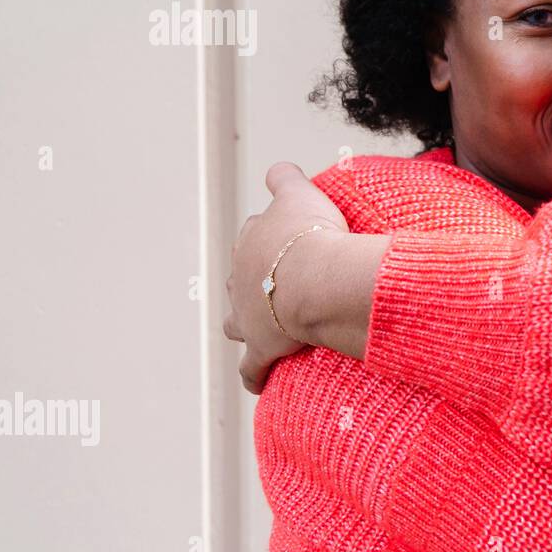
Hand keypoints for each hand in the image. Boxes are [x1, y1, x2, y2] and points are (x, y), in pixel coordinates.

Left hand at [225, 162, 348, 393]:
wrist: (316, 280)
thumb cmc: (310, 236)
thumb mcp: (299, 194)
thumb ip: (285, 178)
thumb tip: (277, 169)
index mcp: (250, 242)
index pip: (252, 234)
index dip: (267, 238)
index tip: (284, 243)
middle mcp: (240, 279)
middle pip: (238, 279)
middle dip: (250, 282)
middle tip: (274, 285)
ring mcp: (247, 317)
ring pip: (236, 324)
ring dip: (245, 326)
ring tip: (261, 330)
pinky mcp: (260, 350)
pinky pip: (251, 369)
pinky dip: (254, 376)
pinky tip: (260, 382)